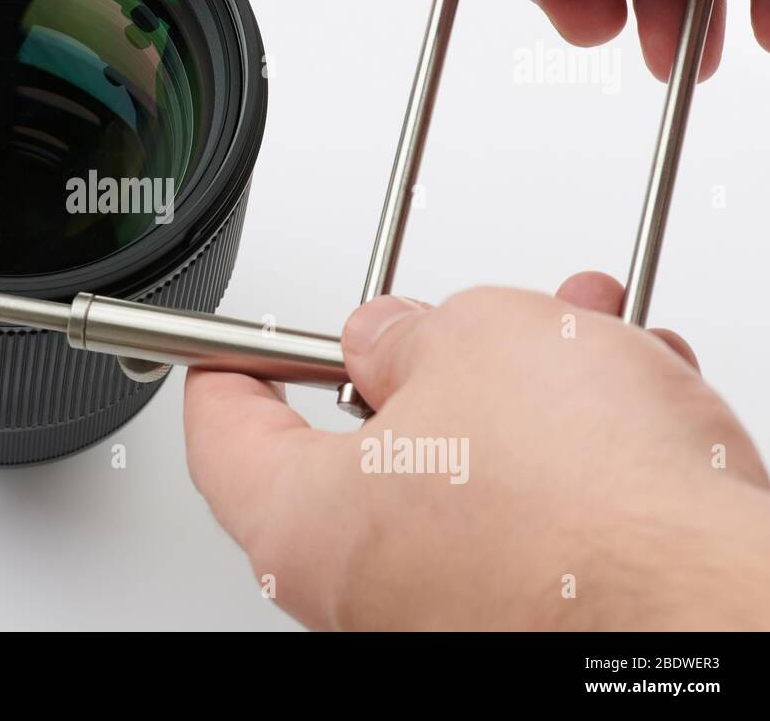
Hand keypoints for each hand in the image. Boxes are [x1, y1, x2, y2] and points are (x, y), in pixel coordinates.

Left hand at [183, 272, 769, 628]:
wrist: (720, 605)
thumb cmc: (588, 504)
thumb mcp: (473, 343)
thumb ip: (403, 332)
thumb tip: (389, 338)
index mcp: (304, 524)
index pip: (222, 435)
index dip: (227, 368)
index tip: (236, 345)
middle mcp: (366, 589)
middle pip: (359, 451)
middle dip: (427, 363)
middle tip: (453, 323)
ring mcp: (451, 613)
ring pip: (465, 472)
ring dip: (521, 392)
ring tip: (581, 334)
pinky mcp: (534, 619)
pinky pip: (533, 516)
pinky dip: (571, 450)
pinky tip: (625, 399)